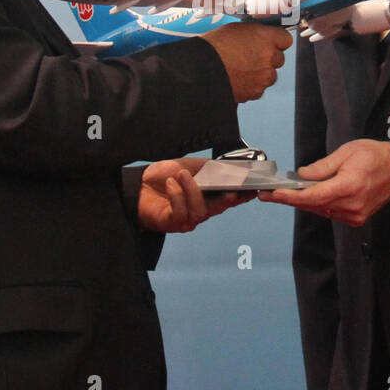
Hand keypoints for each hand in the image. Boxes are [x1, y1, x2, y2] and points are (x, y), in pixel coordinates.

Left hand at [138, 156, 252, 232]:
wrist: (137, 185)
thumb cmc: (162, 177)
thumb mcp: (188, 166)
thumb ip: (208, 168)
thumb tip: (227, 167)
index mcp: (207, 196)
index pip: (229, 197)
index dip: (242, 195)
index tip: (252, 188)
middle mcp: (200, 210)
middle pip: (220, 207)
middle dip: (227, 198)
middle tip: (230, 188)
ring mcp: (187, 219)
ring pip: (200, 210)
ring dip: (192, 190)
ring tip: (181, 175)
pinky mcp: (173, 223)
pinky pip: (182, 212)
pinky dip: (177, 195)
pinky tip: (171, 184)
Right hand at [203, 22, 292, 102]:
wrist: (200, 70)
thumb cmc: (212, 47)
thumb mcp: (234, 30)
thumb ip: (253, 34)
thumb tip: (258, 37)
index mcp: (266, 38)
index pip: (285, 39)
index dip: (276, 41)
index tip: (269, 42)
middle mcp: (269, 57)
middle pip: (278, 58)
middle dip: (267, 58)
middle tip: (250, 56)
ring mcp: (264, 77)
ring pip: (269, 75)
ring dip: (260, 73)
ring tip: (240, 69)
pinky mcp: (256, 92)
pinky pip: (258, 89)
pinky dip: (250, 86)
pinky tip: (236, 79)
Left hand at [259, 139, 389, 227]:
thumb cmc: (376, 156)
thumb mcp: (346, 152)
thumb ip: (322, 167)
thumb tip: (301, 175)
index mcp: (349, 186)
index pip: (312, 196)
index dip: (290, 197)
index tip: (273, 194)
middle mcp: (352, 205)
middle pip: (313, 205)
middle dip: (290, 199)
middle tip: (270, 193)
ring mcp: (355, 215)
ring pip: (319, 211)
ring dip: (304, 202)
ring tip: (288, 191)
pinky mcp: (356, 219)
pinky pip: (330, 213)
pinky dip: (318, 205)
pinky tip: (311, 195)